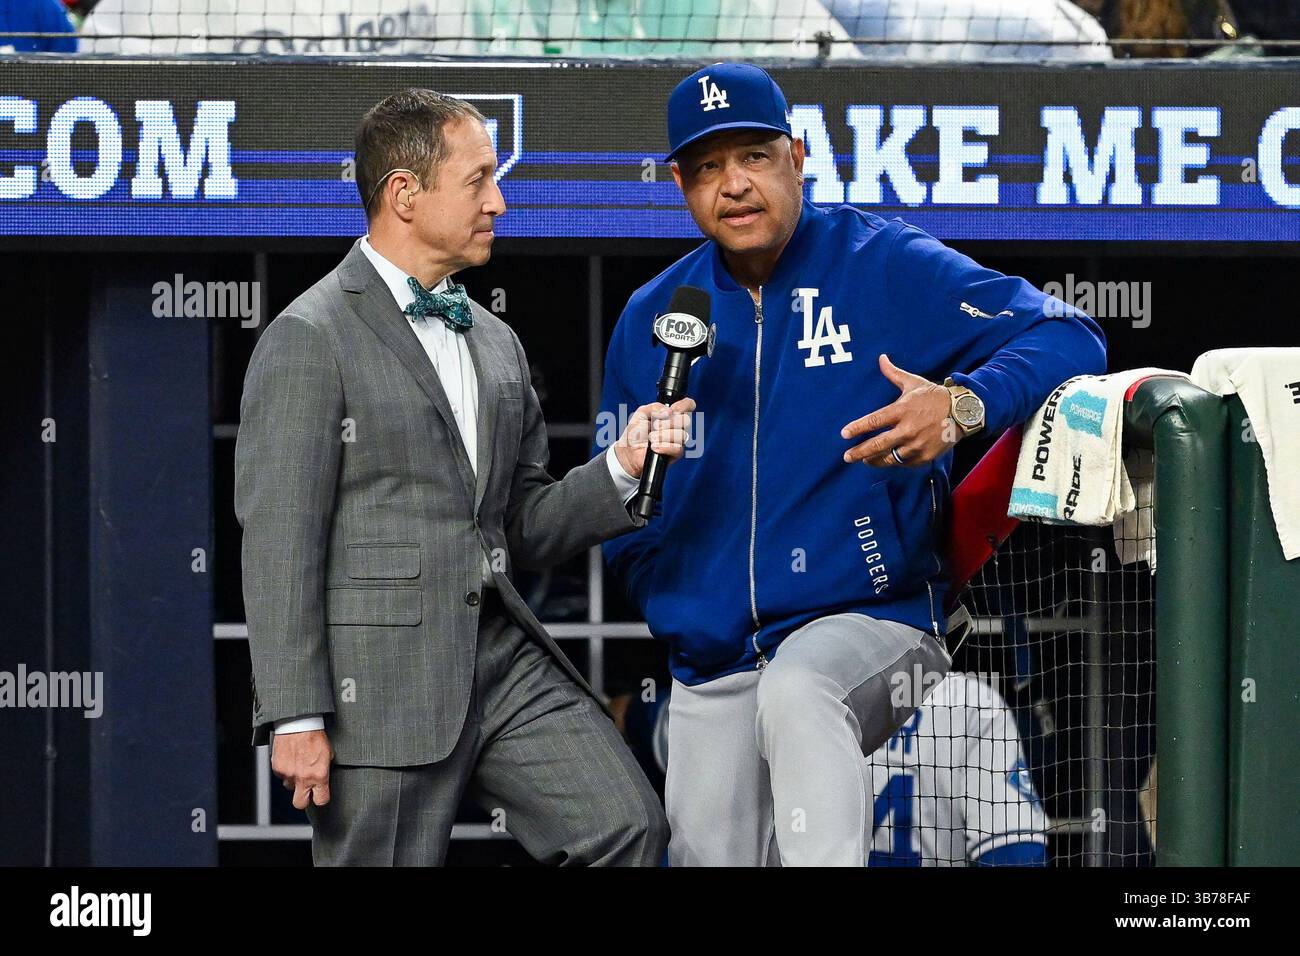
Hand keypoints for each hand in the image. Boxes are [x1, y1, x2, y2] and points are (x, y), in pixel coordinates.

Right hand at [271, 728, 333, 810]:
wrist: (298, 724)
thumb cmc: (314, 736)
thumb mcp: (328, 754)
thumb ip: (324, 770)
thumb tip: (324, 778)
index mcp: (319, 775)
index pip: (321, 800)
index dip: (321, 798)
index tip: (320, 795)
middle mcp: (303, 778)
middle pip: (300, 804)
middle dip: (303, 799)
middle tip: (306, 791)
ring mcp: (289, 774)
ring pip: (289, 787)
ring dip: (294, 781)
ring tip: (299, 766)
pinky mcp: (277, 768)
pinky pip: (282, 776)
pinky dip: (286, 770)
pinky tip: (291, 759)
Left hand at [614, 397, 695, 479]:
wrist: (630, 451)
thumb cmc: (636, 432)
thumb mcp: (641, 414)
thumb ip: (654, 407)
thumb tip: (668, 411)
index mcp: (671, 414)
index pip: (687, 405)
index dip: (685, 405)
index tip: (673, 410)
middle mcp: (677, 426)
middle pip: (686, 420)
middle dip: (669, 422)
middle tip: (655, 425)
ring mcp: (678, 439)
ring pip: (681, 434)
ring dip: (664, 435)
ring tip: (651, 437)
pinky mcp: (676, 453)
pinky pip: (677, 448)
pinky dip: (664, 446)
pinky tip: (654, 446)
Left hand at [841, 354, 957, 467]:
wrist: (963, 411)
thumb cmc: (935, 396)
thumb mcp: (914, 382)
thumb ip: (894, 374)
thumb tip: (881, 358)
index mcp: (902, 410)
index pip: (874, 421)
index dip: (858, 428)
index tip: (844, 434)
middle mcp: (908, 429)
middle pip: (877, 445)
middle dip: (859, 452)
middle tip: (846, 456)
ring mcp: (917, 445)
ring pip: (890, 458)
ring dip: (875, 460)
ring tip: (865, 460)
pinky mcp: (925, 456)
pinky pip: (905, 463)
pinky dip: (895, 462)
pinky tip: (887, 460)